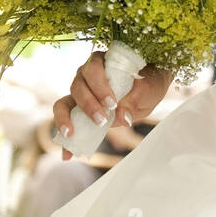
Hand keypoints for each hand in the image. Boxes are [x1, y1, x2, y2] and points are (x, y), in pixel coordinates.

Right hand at [52, 51, 173, 158]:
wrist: (151, 86)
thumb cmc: (150, 80)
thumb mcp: (149, 88)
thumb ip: (135, 98)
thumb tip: (122, 117)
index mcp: (103, 62)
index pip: (93, 69)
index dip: (99, 86)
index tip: (112, 103)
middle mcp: (87, 74)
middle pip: (77, 86)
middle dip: (88, 105)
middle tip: (102, 119)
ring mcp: (81, 92)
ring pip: (66, 101)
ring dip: (70, 119)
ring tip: (74, 134)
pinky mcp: (80, 109)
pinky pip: (66, 120)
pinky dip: (65, 137)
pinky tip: (67, 154)